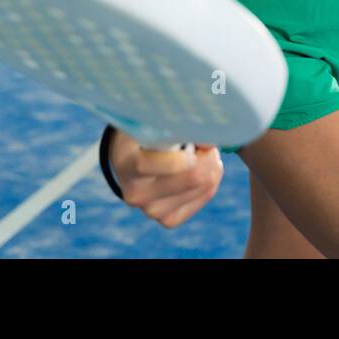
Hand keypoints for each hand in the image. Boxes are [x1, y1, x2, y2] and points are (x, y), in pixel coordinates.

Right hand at [108, 128, 222, 228]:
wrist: (129, 157)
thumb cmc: (144, 129)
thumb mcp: (152, 118)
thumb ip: (176, 121)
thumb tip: (209, 137)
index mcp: (127, 164)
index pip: (165, 162)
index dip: (191, 148)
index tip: (198, 135)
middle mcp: (136, 193)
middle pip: (194, 176)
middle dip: (207, 154)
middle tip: (203, 140)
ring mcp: (151, 210)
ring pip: (204, 186)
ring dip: (210, 164)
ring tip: (199, 151)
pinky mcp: (167, 220)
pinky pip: (205, 197)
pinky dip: (210, 179)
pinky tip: (201, 167)